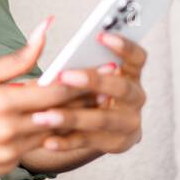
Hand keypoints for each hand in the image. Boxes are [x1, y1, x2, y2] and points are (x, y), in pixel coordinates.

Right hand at [0, 16, 94, 178]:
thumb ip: (17, 58)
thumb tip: (45, 30)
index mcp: (2, 101)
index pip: (53, 91)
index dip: (81, 81)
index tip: (103, 72)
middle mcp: (9, 129)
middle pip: (59, 115)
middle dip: (84, 102)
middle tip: (107, 90)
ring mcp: (9, 151)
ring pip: (51, 134)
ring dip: (71, 121)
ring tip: (91, 107)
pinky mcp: (8, 166)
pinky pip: (35, 148)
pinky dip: (47, 136)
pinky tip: (60, 126)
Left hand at [13, 30, 147, 155]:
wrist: (96, 129)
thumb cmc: (87, 91)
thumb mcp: (87, 74)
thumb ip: (74, 59)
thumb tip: (41, 35)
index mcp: (131, 74)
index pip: (138, 57)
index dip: (124, 46)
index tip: (100, 36)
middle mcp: (135, 98)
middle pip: (122, 88)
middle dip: (94, 81)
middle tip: (64, 76)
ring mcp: (128, 124)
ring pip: (102, 120)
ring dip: (72, 117)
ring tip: (44, 116)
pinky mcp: (115, 144)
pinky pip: (88, 142)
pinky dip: (66, 142)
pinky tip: (47, 141)